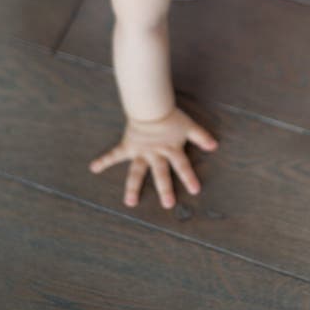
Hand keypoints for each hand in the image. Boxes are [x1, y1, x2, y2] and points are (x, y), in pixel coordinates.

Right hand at [88, 106, 218, 208]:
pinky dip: (104, 160)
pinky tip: (94, 168)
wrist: (150, 105)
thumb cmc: (171, 116)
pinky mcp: (128, 146)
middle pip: (161, 173)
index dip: (188, 177)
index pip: (182, 165)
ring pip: (137, 172)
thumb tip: (215, 146)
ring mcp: (141, 152)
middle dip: (165, 189)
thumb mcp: (189, 126)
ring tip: (130, 202)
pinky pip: (114, 155)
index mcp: (171, 149)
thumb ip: (201, 136)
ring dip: (133, 187)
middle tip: (168, 205)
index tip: (195, 190)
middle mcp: (156, 154)